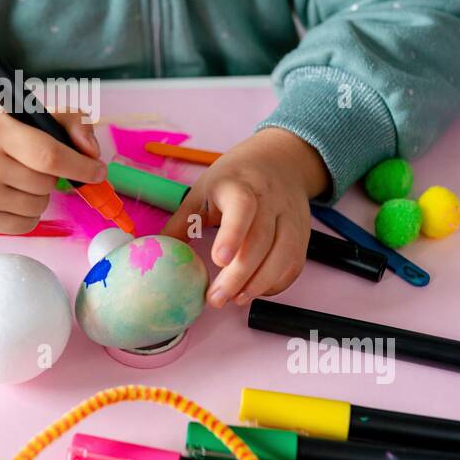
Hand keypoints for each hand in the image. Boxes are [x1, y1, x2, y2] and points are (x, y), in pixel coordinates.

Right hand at [0, 106, 103, 233]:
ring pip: (39, 207)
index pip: (49, 156)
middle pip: (46, 184)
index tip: (98, 171)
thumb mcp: (26, 114)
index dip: (80, 166)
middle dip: (52, 177)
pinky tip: (11, 196)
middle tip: (33, 165)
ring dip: (40, 195)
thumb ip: (69, 123)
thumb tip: (93, 154)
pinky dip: (29, 214)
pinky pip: (26, 226)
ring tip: (18, 179)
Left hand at [160, 128, 330, 308]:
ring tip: (235, 299)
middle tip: (216, 298)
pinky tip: (255, 290)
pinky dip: (275, 283)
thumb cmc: (234, 179)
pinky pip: (293, 264)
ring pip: (283, 256)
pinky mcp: (302, 235)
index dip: (232, 234)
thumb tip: (157, 253)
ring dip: (259, 284)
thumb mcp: (203, 190)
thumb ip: (182, 222)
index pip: (242, 207)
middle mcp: (270, 200)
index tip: (218, 260)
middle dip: (238, 276)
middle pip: (260, 241)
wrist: (279, 160)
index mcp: (239, 184)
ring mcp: (290, 218)